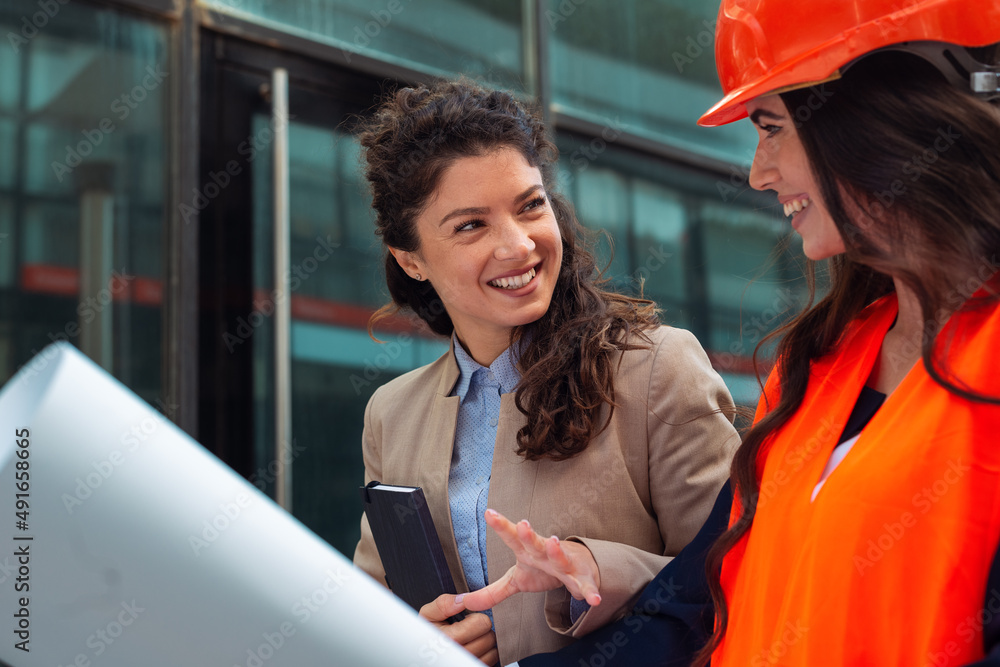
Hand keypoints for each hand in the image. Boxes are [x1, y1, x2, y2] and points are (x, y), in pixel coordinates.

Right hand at [420, 594, 497, 665]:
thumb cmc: (428, 634)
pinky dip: (486, 655)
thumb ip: (444, 604)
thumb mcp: (428, 615)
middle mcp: (459, 657)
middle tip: (468, 631)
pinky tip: (473, 649)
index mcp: (448, 639)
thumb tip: (463, 599)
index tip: (466, 620)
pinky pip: (492, 661)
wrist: (423, 654)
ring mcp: (467, 665)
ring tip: (469, 641)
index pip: (482, 623)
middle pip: (490, 637)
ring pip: (493, 651)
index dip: (476, 617)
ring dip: (485, 643)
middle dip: (481, 631)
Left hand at [459, 509, 600, 611]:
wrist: (578, 567)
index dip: (501, 525)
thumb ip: (492, 591)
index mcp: (527, 550)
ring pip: (561, 557)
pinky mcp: (581, 579)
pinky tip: (593, 599)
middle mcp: (545, 553)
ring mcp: (565, 564)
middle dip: (528, 534)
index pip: (512, 536)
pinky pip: (586, 586)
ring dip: (557, 551)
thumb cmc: (543, 568)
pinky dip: (590, 591)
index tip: (489, 512)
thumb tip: (463, 602)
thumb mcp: (516, 579)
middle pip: (535, 542)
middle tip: (522, 524)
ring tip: (553, 542)